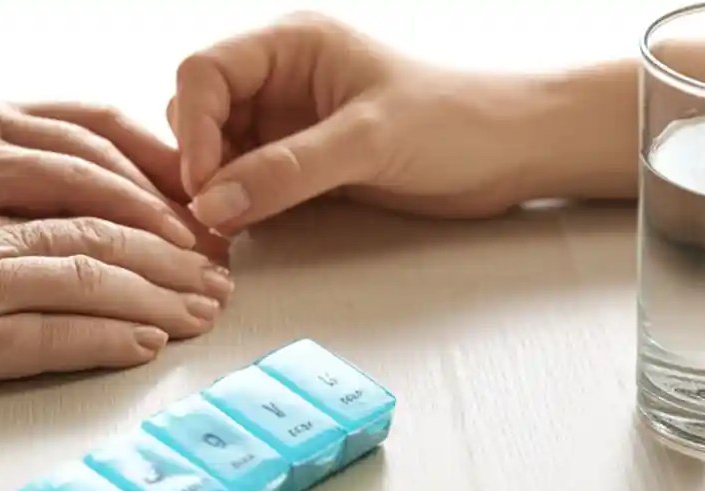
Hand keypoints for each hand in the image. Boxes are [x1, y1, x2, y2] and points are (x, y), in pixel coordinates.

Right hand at [0, 206, 232, 396]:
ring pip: (88, 274)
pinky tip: (144, 342)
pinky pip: (45, 332)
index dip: (147, 215)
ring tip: (204, 311)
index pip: (83, 196)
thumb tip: (37, 248)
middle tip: (221, 275)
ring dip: (157, 294)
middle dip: (172, 254)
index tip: (190, 236)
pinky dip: (103, 335)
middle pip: (103, 231)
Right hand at [170, 12, 547, 233]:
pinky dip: (237, 208)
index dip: (193, 128)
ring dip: (214, 190)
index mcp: (290, 44)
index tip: (203, 185)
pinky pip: (246, 184)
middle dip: (196, 161)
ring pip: (217, 154)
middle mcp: (280, 79)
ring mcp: (287, 123)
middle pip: (198, 113)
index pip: (204, 73)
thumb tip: (212, 204)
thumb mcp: (367, 141)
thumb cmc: (456, 121)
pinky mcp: (300, 164)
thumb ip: (287, 171)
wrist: (511, 153)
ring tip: (225, 229)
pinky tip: (244, 232)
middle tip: (210, 214)